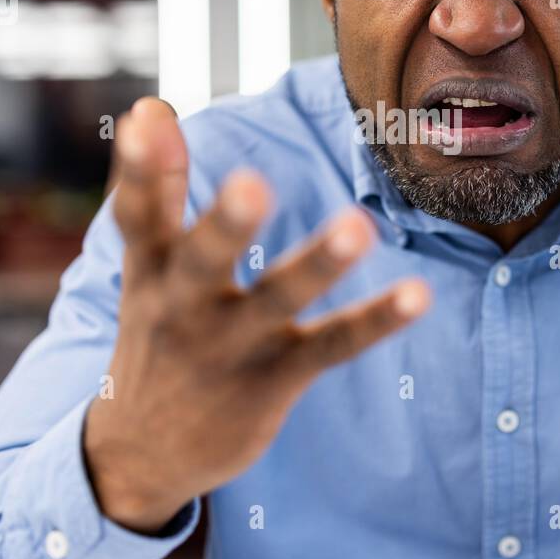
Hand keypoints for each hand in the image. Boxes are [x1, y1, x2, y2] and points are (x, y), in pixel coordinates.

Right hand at [83, 97, 430, 532]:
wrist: (141, 455)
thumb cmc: (156, 335)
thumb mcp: (145, 267)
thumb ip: (154, 189)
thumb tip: (149, 104)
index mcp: (151, 272)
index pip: (141, 215)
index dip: (145, 167)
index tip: (151, 112)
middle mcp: (184, 308)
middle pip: (203, 260)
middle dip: (226, 224)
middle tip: (250, 184)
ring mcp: (231, 347)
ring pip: (277, 300)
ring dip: (317, 263)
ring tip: (359, 225)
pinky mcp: (274, 378)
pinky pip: (332, 345)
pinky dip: (375, 321)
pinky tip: (418, 293)